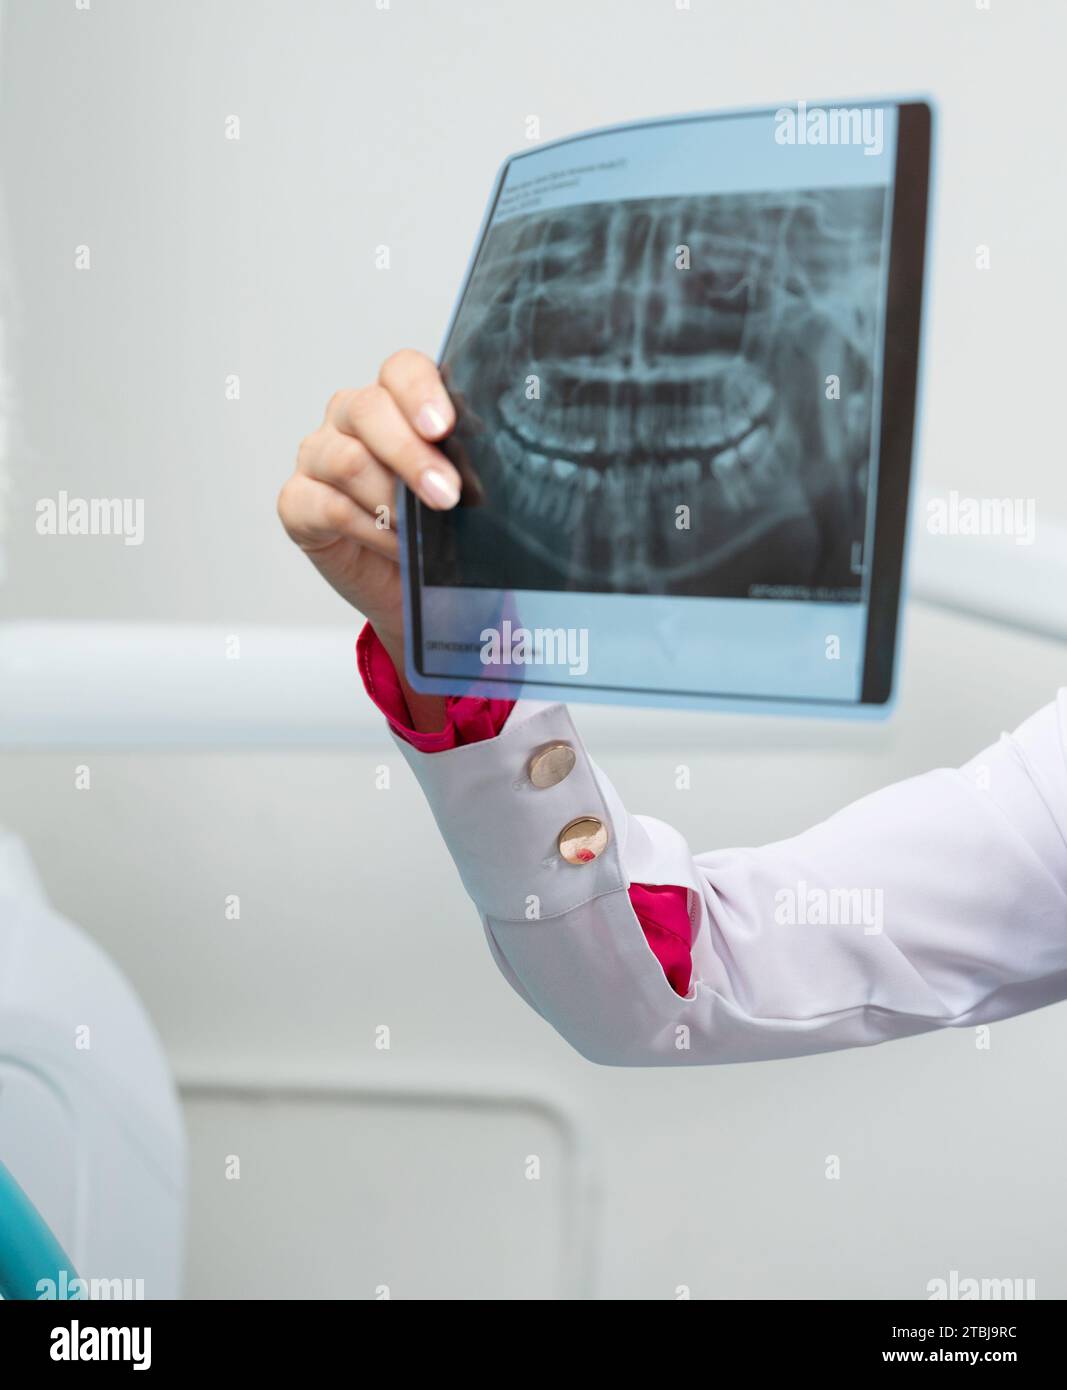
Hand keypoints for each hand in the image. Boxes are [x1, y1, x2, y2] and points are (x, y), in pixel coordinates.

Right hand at [278, 349, 460, 727]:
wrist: (422, 590)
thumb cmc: (445, 528)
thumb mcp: (467, 489)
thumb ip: (471, 460)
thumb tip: (500, 451)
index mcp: (396, 400)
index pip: (401, 371)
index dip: (421, 392)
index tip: (444, 426)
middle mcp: (351, 419)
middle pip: (368, 410)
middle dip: (412, 455)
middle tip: (447, 494)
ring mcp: (319, 457)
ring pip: (347, 460)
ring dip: (392, 499)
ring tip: (425, 532)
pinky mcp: (299, 503)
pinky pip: (328, 507)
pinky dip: (369, 530)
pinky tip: (397, 548)